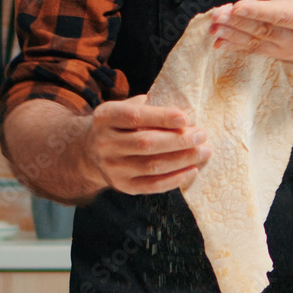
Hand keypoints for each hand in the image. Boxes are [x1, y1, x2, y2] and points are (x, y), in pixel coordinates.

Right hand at [85, 94, 210, 195]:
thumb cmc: (118, 124)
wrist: (89, 152)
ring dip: (182, 159)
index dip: (162, 117)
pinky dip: (175, 179)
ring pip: (153, 166)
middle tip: (202, 135)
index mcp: (106, 117)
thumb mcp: (124, 107)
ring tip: (204, 152)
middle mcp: (106, 143)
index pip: (135, 117)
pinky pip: (153, 185)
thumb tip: (183, 110)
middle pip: (146, 143)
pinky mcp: (123, 186)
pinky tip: (192, 170)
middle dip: (179, 140)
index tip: (186, 117)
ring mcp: (113, 167)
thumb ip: (148, 106)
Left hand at [209, 0, 292, 66]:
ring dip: (232, 34)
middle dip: (237, 22)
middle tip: (217, 14)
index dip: (258, 10)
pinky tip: (220, 41)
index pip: (281, 15)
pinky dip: (236, 46)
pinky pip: (256, 51)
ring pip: (256, 42)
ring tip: (213, 27)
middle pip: (264, 30)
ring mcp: (288, 51)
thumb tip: (266, 5)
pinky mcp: (280, 56)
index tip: (237, 6)